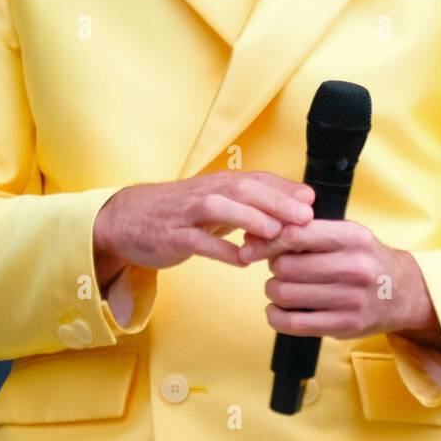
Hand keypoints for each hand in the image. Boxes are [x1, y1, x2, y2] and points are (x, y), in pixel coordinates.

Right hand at [93, 171, 314, 277]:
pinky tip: (240, 260)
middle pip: (243, 189)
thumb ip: (254, 203)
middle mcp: (206, 192)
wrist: (128, 218)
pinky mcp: (172, 235)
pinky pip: (196, 241)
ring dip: (249, 218)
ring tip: (274, 233)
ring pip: (220, 208)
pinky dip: (218, 249)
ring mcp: (188, 213)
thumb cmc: (183, 211)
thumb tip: (298, 204)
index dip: (284, 188)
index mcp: (220, 183)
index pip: (257, 179)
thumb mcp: (219, 202)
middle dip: (276, 202)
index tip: (312, 201)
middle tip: (305, 217)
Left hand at [237, 219, 437, 340]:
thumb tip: (255, 238)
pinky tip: (276, 310)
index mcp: (351, 237)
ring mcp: (350, 299)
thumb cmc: (365, 259)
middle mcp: (353, 267)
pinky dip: (275, 317)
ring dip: (273, 290)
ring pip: (285, 294)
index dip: (267, 240)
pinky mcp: (345, 326)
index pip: (295, 234)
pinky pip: (294, 324)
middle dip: (273, 266)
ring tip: (280, 286)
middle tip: (279, 267)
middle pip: (285, 266)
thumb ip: (308, 232)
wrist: (403, 292)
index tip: (254, 245)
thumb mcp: (347, 234)